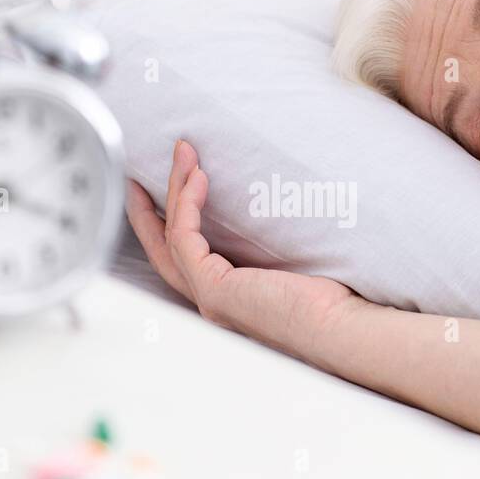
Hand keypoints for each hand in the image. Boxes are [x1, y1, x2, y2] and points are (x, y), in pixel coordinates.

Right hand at [125, 140, 369, 362]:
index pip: (183, 257)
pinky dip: (188, 203)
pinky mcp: (213, 290)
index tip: (162, 189)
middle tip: (139, 173)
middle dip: (146, 208)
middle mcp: (211, 298)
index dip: (166, 222)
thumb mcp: (291, 260)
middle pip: (163, 248)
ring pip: (172, 235)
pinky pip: (185, 236)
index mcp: (227, 294)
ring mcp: (208, 297)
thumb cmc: (329, 299)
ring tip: (183, 153)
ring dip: (175, 188)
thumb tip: (269, 204)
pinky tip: (198, 177)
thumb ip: (268, 242)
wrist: (340, 325)